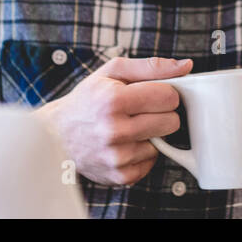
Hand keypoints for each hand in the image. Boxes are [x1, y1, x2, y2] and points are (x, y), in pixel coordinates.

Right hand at [34, 56, 192, 186]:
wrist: (56, 135)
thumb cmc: (87, 99)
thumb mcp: (112, 72)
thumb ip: (151, 66)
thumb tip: (185, 66)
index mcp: (114, 101)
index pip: (168, 97)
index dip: (165, 93)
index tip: (154, 93)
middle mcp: (114, 130)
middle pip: (171, 122)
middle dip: (161, 113)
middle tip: (142, 110)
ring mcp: (117, 156)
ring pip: (162, 143)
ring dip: (151, 135)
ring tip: (129, 127)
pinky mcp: (119, 175)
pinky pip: (150, 163)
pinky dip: (142, 153)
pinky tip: (125, 144)